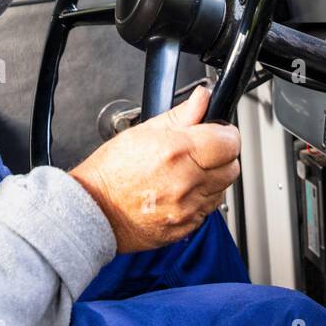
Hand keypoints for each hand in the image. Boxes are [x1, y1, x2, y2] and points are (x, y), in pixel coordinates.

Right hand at [68, 86, 240, 253]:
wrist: (94, 211)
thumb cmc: (111, 172)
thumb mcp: (143, 131)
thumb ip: (181, 115)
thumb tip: (202, 98)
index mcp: (177, 152)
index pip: (229, 141)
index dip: (226, 133)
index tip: (217, 132)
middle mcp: (186, 182)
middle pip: (232, 167)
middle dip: (222, 156)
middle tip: (202, 152)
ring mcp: (187, 209)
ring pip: (222, 190)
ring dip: (212, 179)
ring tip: (186, 173)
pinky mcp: (185, 228)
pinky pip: (207, 210)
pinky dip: (200, 200)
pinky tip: (180, 192)